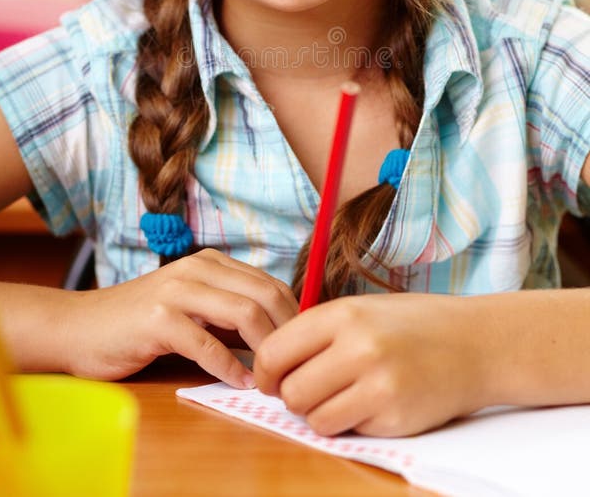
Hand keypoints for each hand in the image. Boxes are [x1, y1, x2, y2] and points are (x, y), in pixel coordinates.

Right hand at [65, 248, 296, 385]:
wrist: (79, 327)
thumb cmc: (138, 321)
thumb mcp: (190, 304)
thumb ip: (228, 311)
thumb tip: (280, 332)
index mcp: (211, 262)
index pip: (271, 283)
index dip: (295, 317)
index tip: (303, 349)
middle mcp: (197, 268)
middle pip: (265, 295)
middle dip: (289, 333)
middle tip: (294, 367)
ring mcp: (177, 292)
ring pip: (244, 314)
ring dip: (266, 351)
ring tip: (272, 379)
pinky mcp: (158, 321)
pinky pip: (207, 346)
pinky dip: (230, 368)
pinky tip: (240, 384)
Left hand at [254, 293, 488, 436]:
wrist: (476, 342)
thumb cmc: (413, 324)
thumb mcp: (362, 308)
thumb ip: (318, 332)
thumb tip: (270, 366)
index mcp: (343, 314)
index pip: (274, 351)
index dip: (264, 371)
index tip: (270, 378)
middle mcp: (358, 348)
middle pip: (291, 391)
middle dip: (291, 396)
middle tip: (307, 389)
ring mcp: (378, 385)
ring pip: (314, 419)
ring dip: (320, 412)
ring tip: (343, 394)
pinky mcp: (395, 417)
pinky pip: (347, 431)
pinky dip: (351, 422)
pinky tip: (372, 402)